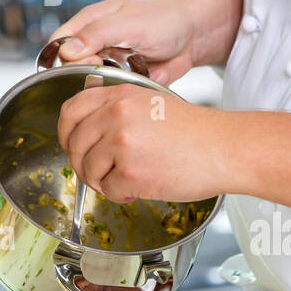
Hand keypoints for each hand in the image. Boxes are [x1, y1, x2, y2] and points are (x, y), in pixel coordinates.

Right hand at [49, 0, 241, 85]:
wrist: (195, 33)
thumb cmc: (163, 18)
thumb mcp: (128, 23)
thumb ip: (96, 34)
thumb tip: (66, 51)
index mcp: (88, 23)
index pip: (58, 44)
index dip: (65, 57)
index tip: (88, 63)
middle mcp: (93, 44)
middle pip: (71, 68)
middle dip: (86, 75)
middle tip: (110, 70)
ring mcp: (107, 63)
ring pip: (90, 84)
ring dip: (104, 86)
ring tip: (126, 76)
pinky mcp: (122, 80)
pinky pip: (111, 93)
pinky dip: (119, 94)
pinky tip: (132, 87)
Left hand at [57, 82, 227, 203]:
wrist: (224, 149)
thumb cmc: (195, 132)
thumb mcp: (150, 104)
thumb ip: (116, 109)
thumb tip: (86, 128)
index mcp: (119, 95)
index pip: (70, 111)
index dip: (65, 132)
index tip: (71, 143)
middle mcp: (116, 115)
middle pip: (74, 144)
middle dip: (82, 163)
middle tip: (99, 172)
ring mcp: (120, 143)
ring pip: (88, 170)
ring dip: (103, 181)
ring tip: (127, 180)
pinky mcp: (129, 172)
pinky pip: (108, 190)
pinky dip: (121, 195)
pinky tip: (141, 187)